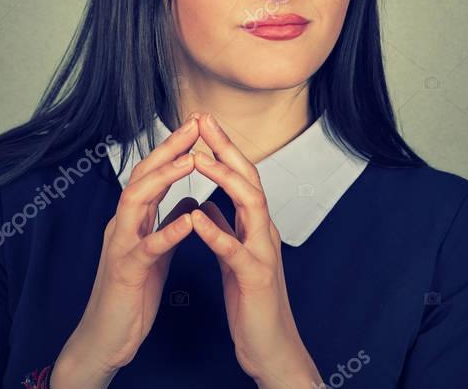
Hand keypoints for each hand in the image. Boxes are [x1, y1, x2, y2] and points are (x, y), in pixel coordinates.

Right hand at [51, 116, 200, 388]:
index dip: (173, 148)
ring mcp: (121, 246)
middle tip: (193, 124)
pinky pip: (146, 248)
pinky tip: (188, 220)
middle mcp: (123, 225)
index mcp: (134, 220)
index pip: (153, 174)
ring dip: (163, 178)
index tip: (197, 126)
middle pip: (142, 175)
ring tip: (190, 160)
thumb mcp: (155, 253)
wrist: (106, 336)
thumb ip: (168, 224)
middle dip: (168, 148)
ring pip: (136, 201)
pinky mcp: (126, 272)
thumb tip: (188, 201)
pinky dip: (167, 232)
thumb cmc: (131, 294)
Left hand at [188, 113, 323, 387]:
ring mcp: (262, 253)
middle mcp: (263, 231)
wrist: (271, 346)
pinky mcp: (255, 278)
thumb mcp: (234, 258)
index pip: (240, 176)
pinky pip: (235, 251)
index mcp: (254, 225)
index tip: (201, 122)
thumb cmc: (251, 302)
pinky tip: (197, 217)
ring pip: (251, 204)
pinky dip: (216, 232)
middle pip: (249, 178)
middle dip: (226, 147)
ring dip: (225, 179)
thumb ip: (225, 230)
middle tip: (203, 120)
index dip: (222, 147)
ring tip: (200, 159)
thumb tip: (208, 207)